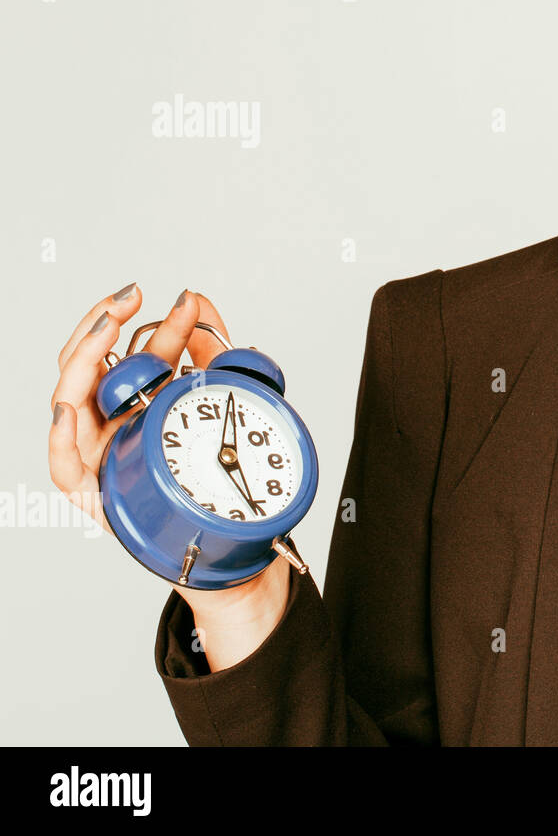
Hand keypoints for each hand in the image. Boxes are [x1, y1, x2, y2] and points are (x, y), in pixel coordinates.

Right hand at [48, 285, 287, 624]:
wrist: (217, 539)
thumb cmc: (204, 470)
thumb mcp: (212, 402)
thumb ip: (204, 351)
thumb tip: (197, 299)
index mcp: (129, 400)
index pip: (126, 352)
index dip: (149, 321)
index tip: (180, 299)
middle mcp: (105, 423)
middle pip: (85, 367)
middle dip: (102, 326)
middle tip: (127, 300)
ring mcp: (94, 455)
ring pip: (67, 403)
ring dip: (80, 363)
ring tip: (102, 333)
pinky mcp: (91, 492)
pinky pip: (63, 465)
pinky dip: (60, 437)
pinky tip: (69, 411)